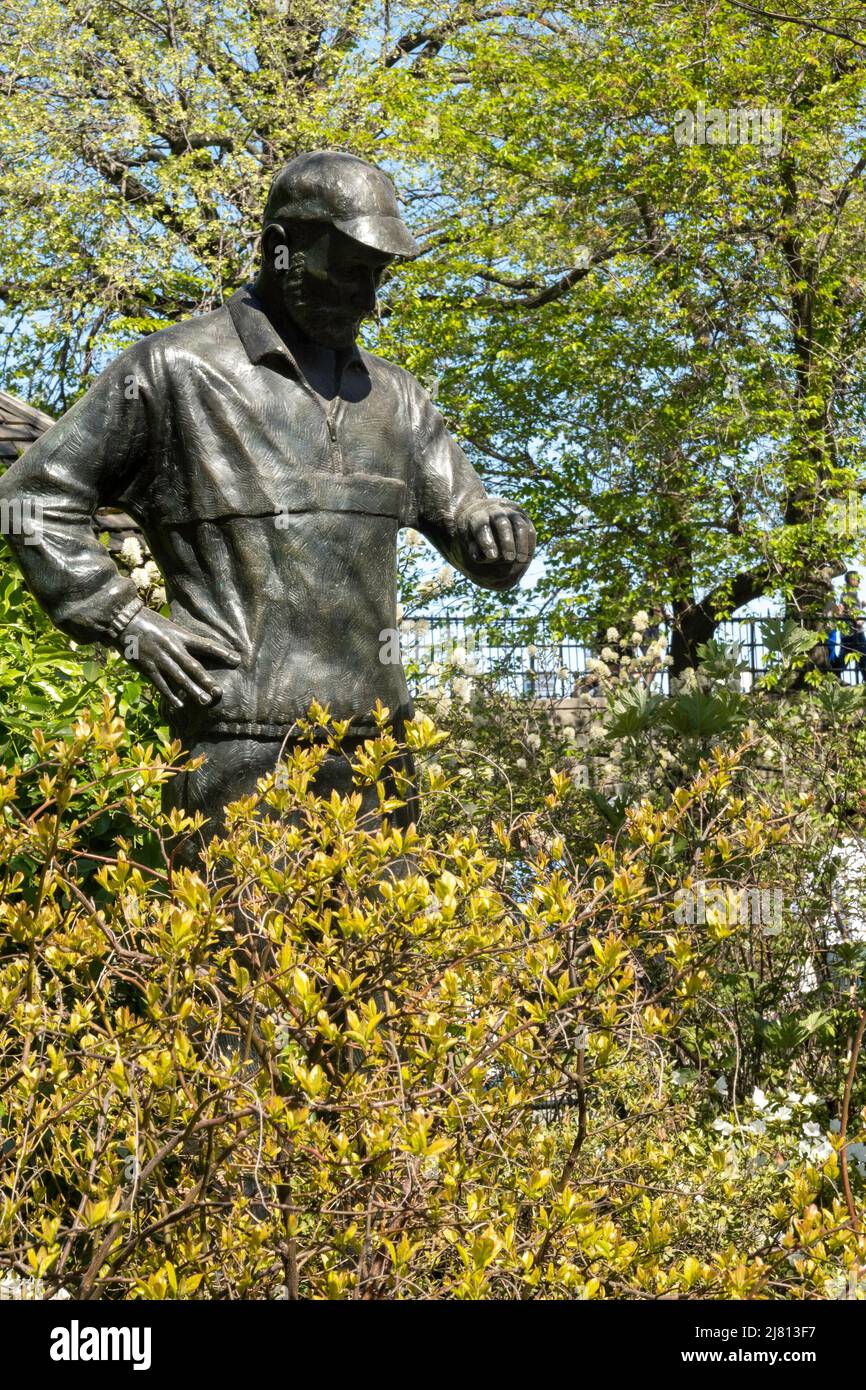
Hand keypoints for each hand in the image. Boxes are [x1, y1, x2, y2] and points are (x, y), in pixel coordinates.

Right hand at [116, 608, 241, 710]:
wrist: (123, 620)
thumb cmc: (149, 623)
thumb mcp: (170, 626)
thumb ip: (183, 639)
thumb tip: (200, 649)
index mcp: (180, 635)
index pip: (206, 645)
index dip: (222, 652)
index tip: (237, 660)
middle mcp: (172, 647)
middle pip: (193, 666)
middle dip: (206, 680)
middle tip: (218, 692)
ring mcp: (160, 658)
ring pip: (179, 677)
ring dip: (192, 690)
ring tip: (204, 701)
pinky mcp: (147, 667)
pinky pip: (161, 684)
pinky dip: (169, 695)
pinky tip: (179, 704)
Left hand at [462, 498, 535, 566]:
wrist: (483, 516)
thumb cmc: (475, 536)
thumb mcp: (470, 543)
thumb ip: (476, 551)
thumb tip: (491, 556)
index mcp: (477, 517)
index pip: (481, 526)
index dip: (486, 541)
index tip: (492, 556)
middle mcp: (494, 510)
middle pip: (502, 522)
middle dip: (506, 541)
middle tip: (509, 558)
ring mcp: (510, 512)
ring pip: (519, 524)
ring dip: (522, 543)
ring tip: (521, 560)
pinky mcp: (522, 516)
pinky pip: (529, 528)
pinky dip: (530, 542)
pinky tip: (528, 556)